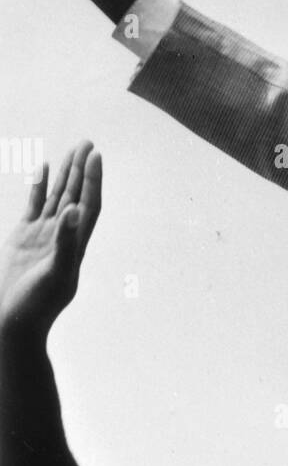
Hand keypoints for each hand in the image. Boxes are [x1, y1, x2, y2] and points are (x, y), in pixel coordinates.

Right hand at [0, 142, 101, 338]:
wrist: (12, 322)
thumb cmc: (37, 305)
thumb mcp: (54, 273)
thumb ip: (64, 242)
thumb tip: (74, 211)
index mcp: (74, 245)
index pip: (88, 205)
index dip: (93, 181)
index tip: (96, 156)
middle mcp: (62, 237)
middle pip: (76, 196)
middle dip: (82, 171)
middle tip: (87, 143)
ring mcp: (42, 236)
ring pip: (56, 197)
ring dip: (65, 175)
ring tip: (72, 150)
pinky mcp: (23, 238)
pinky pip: (33, 205)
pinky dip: (38, 187)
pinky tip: (42, 169)